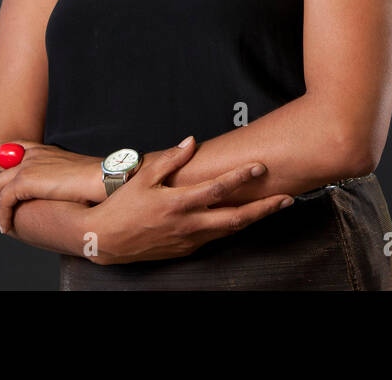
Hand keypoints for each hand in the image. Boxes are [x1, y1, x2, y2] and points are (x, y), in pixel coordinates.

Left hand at [0, 141, 102, 232]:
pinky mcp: (24, 180)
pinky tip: (5, 226)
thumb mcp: (72, 170)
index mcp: (43, 149)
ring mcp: (26, 165)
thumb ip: (58, 173)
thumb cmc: (94, 178)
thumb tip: (57, 185)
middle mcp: (32, 154)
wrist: (100, 178)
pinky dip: (1, 215)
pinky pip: (3, 200)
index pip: (14, 144)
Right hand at [86, 136, 294, 264]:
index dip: (241, 177)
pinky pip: (215, 237)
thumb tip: (191, 141)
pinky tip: (244, 217)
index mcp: (178, 203)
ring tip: (274, 207)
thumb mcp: (144, 178)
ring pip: (230, 230)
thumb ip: (171, 159)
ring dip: (254, 218)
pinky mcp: (187, 250)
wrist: (105, 240)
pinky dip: (233, 226)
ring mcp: (189, 240)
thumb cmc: (123, 207)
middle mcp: (188, 224)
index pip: (218, 188)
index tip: (259, 166)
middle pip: (236, 218)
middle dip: (264, 208)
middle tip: (286, 198)